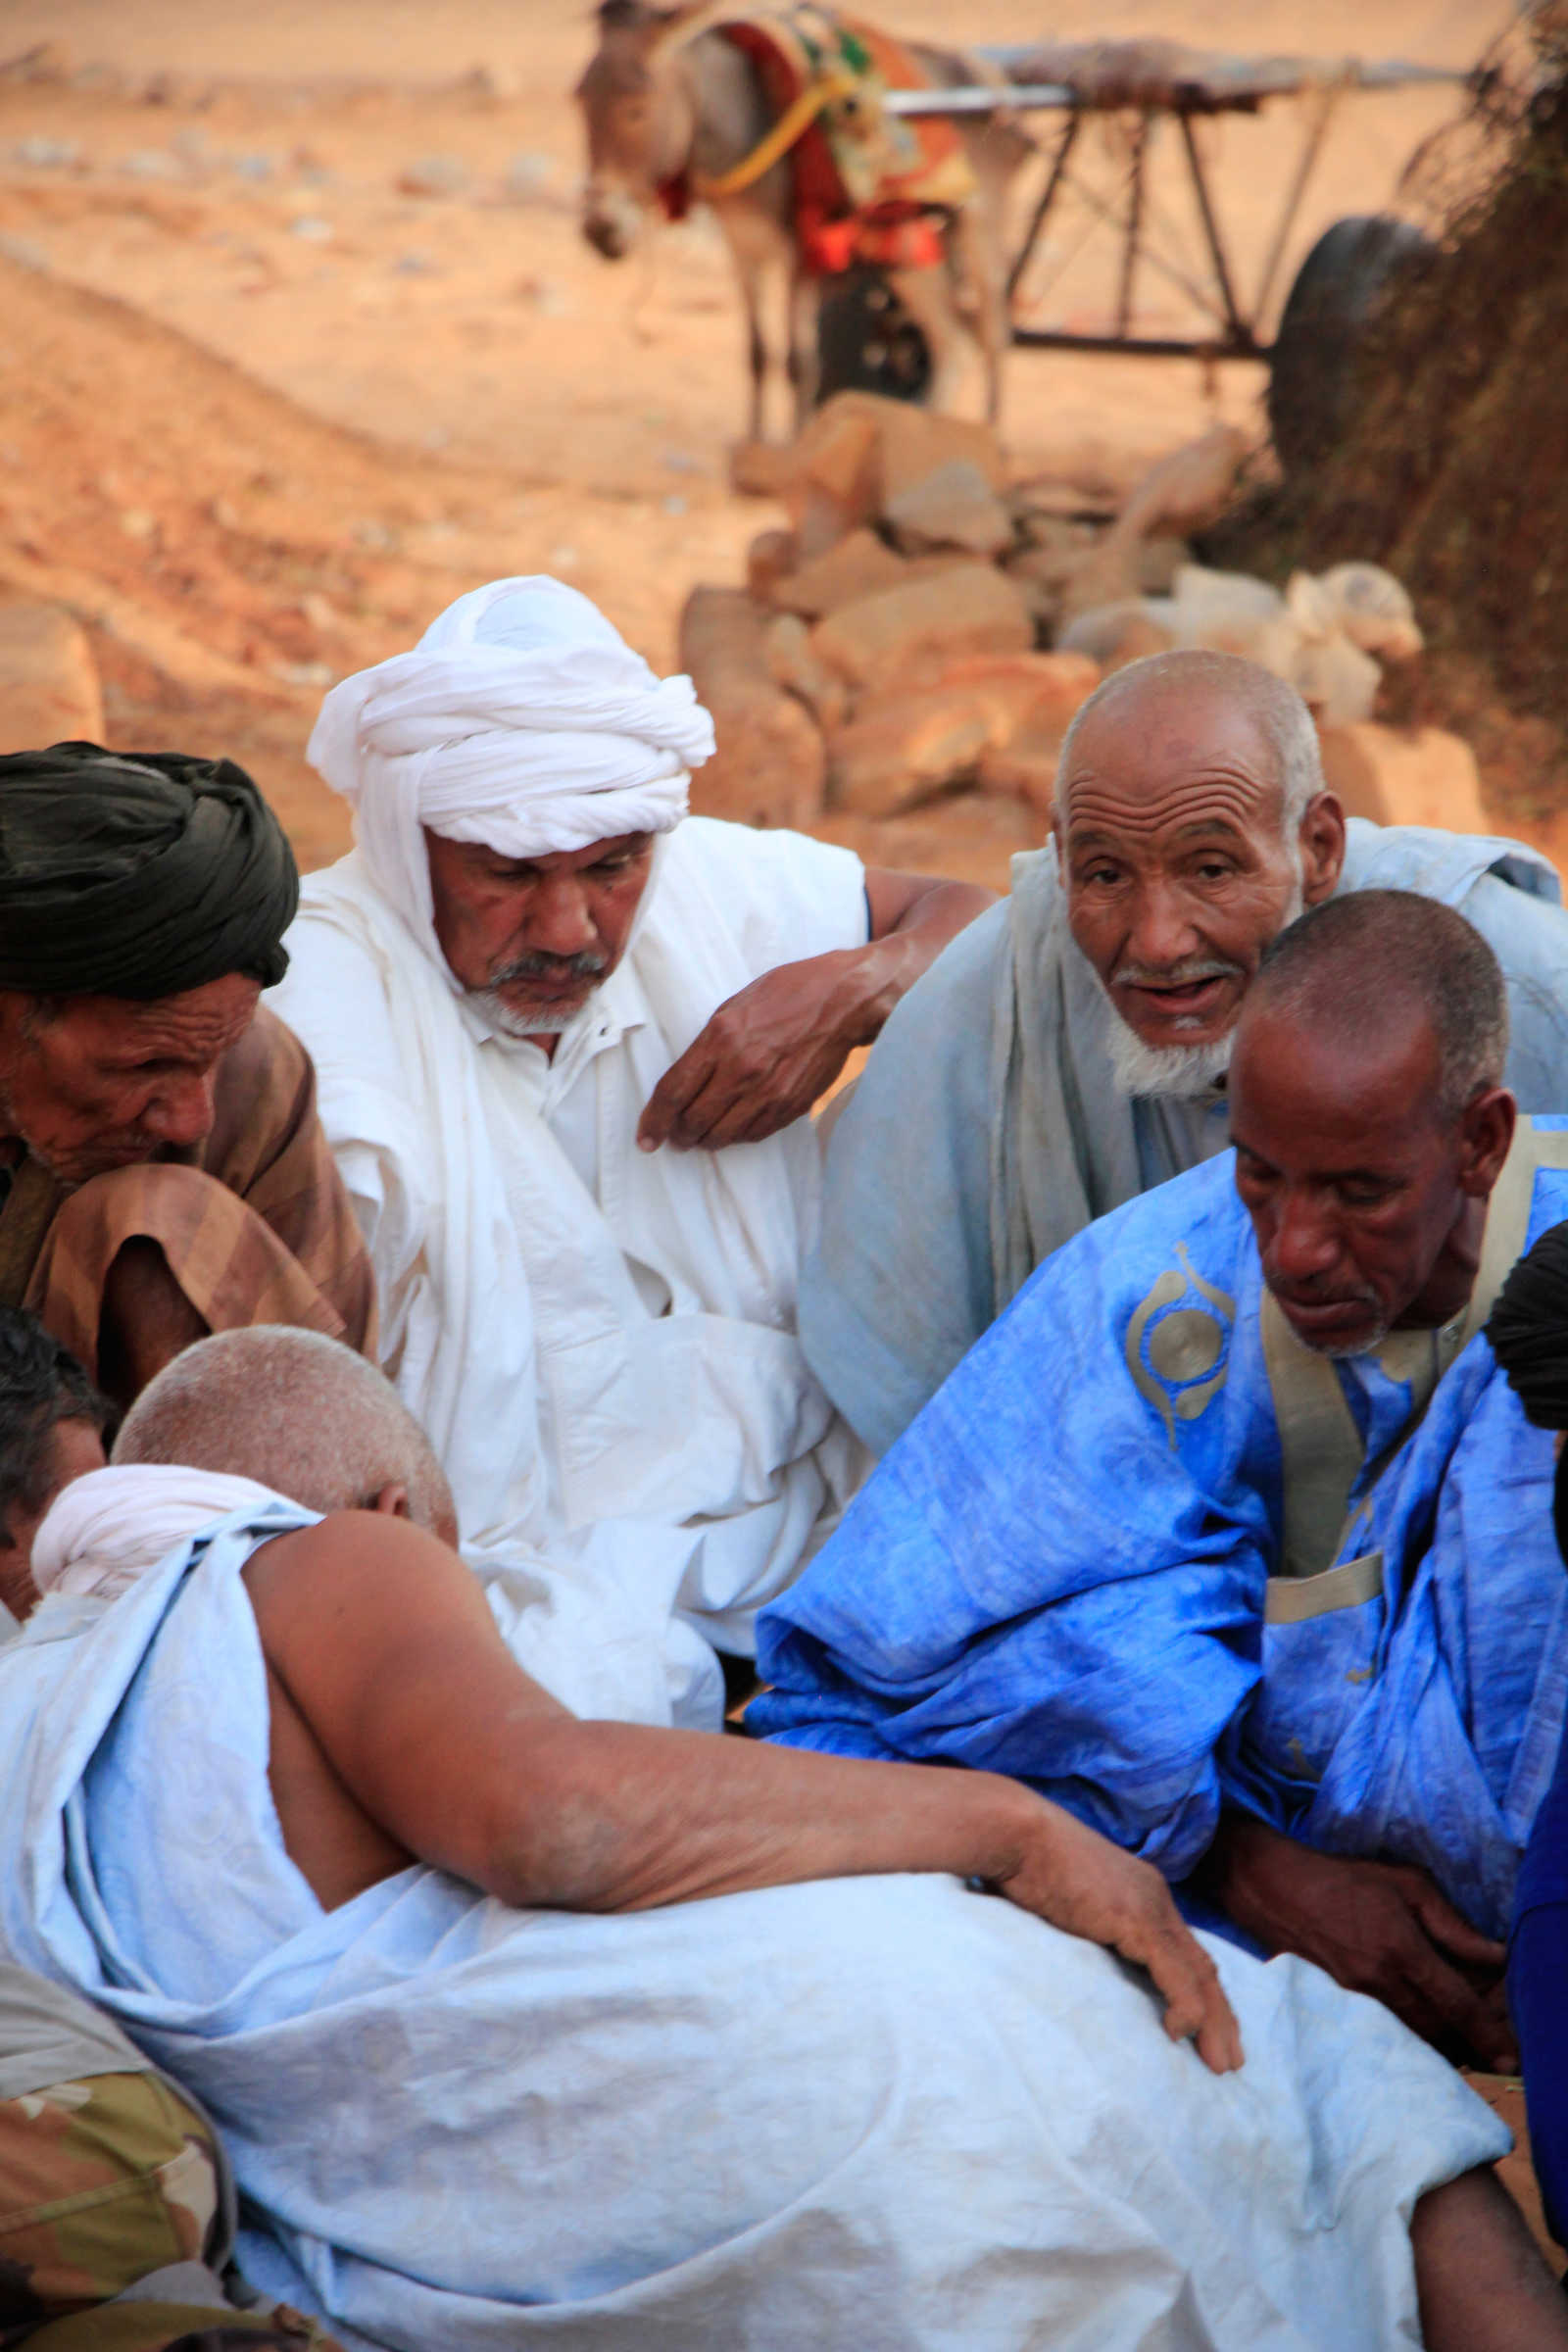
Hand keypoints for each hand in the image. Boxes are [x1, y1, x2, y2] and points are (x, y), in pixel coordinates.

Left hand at [638, 951, 867, 1152]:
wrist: (843, 1000)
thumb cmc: (788, 993)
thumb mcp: (734, 1006)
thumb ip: (708, 1044)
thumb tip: (687, 1080)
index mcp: (721, 1038)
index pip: (674, 1092)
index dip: (654, 1121)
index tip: (645, 1137)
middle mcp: (742, 1069)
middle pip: (693, 1121)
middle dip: (677, 1135)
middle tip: (673, 1137)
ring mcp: (769, 1092)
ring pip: (723, 1135)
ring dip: (705, 1141)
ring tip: (699, 1137)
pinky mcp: (791, 1105)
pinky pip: (753, 1134)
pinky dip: (737, 1137)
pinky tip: (732, 1129)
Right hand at [995, 1802, 1243, 2075]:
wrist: (1015, 1833)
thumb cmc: (1025, 1863)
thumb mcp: (1067, 1903)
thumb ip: (1087, 1929)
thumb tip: (1085, 1963)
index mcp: (1142, 1894)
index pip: (1186, 1952)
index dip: (1202, 1994)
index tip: (1211, 2031)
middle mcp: (1155, 1899)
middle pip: (1202, 1966)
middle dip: (1220, 2016)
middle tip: (1230, 2060)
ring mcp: (1149, 1908)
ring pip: (1199, 1974)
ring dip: (1214, 2022)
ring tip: (1222, 2063)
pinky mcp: (1136, 1920)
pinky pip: (1175, 1974)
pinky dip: (1186, 2007)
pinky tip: (1180, 2034)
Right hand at [1203, 1816, 1513, 2069]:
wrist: (1272, 1889)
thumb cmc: (1342, 1880)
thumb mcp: (1405, 1883)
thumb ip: (1451, 1923)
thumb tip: (1493, 1955)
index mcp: (1400, 1948)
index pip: (1455, 2003)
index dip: (1486, 2032)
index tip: (1508, 2055)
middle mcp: (1378, 1982)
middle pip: (1437, 2031)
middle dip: (1466, 2042)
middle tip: (1483, 2040)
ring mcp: (1354, 2000)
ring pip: (1411, 2038)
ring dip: (1438, 2043)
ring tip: (1454, 2036)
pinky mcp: (1336, 2008)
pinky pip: (1384, 2034)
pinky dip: (1407, 2038)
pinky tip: (1415, 2028)